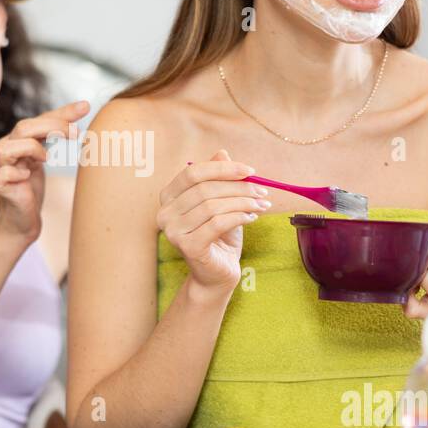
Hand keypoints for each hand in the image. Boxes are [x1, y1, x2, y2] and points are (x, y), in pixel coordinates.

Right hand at [0, 100, 89, 246]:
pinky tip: (27, 177)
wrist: (20, 221)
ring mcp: (1, 169)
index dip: (62, 113)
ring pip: (5, 148)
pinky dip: (12, 175)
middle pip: (23, 127)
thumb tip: (83, 107)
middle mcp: (8, 150)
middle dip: (52, 127)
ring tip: (47, 158)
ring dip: (30, 148)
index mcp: (19, 140)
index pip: (41, 119)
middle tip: (77, 134)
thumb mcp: (46, 157)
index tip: (85, 107)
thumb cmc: (32, 187)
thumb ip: (57, 135)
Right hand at [156, 149, 267, 295]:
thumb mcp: (221, 203)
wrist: (217, 274)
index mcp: (169, 197)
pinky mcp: (188, 247)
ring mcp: (173, 231)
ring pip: (212, 206)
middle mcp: (165, 213)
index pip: (193, 173)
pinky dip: (239, 217)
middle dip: (238, 188)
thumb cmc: (219, 236)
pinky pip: (217, 223)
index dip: (223, 169)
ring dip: (243, 203)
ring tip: (261, 206)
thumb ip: (218, 179)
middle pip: (205, 189)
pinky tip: (252, 218)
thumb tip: (222, 153)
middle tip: (262, 192)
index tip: (251, 171)